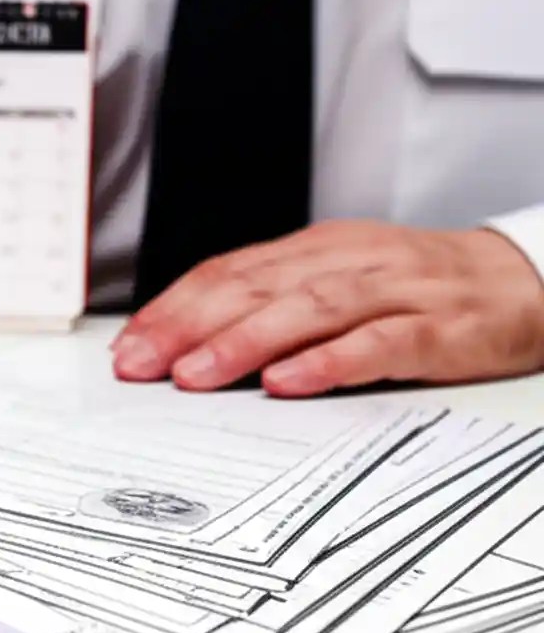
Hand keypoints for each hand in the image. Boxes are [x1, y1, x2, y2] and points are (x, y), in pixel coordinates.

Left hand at [111, 220, 543, 396]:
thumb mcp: (339, 280)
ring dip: (245, 343)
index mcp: (316, 250)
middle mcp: (348, 262)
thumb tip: (190, 342)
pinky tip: (287, 382)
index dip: (174, 308)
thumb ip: (274, 305)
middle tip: (140, 365)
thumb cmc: (418, 287)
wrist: (527, 279)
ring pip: (308, 310)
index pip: (228, 273)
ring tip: (195, 374)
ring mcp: (395, 291)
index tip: (129, 347)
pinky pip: (379, 342)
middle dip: (188, 327)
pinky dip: (329, 361)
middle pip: (255, 288)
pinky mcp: (441, 327)